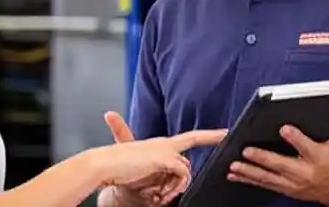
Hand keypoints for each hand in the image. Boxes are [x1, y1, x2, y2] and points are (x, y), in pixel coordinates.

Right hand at [93, 118, 226, 205]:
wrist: (103, 165)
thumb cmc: (118, 170)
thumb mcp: (142, 174)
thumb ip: (158, 177)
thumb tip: (164, 191)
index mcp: (160, 144)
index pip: (190, 138)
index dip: (208, 135)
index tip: (224, 133)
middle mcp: (164, 143)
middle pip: (191, 148)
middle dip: (198, 154)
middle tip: (201, 158)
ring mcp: (165, 148)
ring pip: (186, 168)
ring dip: (176, 186)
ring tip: (159, 195)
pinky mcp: (164, 156)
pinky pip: (182, 173)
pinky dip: (175, 186)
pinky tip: (161, 194)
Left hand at [227, 125, 328, 202]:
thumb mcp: (328, 143)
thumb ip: (310, 134)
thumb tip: (290, 117)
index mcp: (319, 157)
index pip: (306, 146)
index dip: (295, 137)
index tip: (283, 128)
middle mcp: (306, 173)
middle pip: (282, 164)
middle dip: (263, 158)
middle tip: (246, 150)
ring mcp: (295, 185)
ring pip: (269, 178)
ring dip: (250, 172)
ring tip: (234, 166)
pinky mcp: (287, 191)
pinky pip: (265, 185)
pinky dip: (249, 180)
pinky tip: (235, 175)